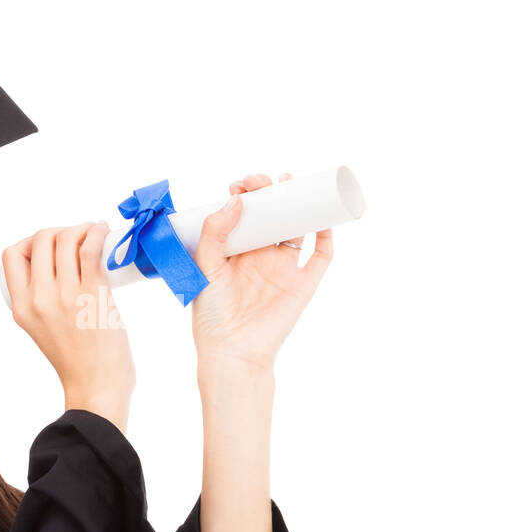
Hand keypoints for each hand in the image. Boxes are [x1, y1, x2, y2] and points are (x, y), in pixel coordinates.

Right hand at [1, 221, 134, 431]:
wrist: (97, 386)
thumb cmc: (78, 360)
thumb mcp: (41, 328)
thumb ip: (41, 299)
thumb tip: (59, 262)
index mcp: (21, 307)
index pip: (11, 254)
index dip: (31, 242)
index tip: (52, 247)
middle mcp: (39, 298)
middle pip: (40, 238)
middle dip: (60, 231)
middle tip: (78, 240)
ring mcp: (65, 295)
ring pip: (64, 238)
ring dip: (81, 229)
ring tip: (94, 235)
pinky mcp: (92, 293)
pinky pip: (89, 248)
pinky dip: (95, 232)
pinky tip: (102, 231)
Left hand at [191, 172, 333, 371]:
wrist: (233, 350)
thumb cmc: (212, 315)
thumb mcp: (205, 267)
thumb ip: (214, 233)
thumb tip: (237, 199)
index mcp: (237, 252)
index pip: (243, 215)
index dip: (244, 195)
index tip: (239, 185)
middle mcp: (262, 257)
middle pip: (272, 215)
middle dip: (269, 193)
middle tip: (264, 181)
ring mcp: (285, 269)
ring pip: (297, 228)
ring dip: (297, 204)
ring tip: (290, 182)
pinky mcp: (304, 284)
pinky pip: (321, 256)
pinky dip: (326, 235)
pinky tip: (322, 217)